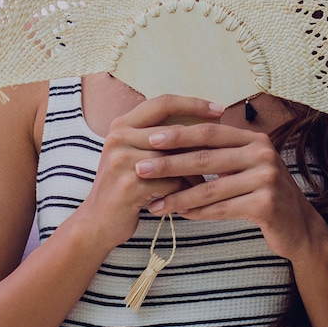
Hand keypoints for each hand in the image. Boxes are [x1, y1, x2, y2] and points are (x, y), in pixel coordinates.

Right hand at [78, 94, 224, 252]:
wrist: (97, 223)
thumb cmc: (125, 187)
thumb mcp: (135, 156)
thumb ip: (159, 139)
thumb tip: (203, 127)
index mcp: (121, 125)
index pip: (162, 103)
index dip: (192, 103)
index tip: (218, 108)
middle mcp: (118, 137)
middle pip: (173, 130)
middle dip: (204, 136)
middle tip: (231, 139)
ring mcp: (122, 160)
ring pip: (175, 157)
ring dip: (199, 167)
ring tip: (220, 171)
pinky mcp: (130, 185)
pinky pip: (172, 182)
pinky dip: (189, 188)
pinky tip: (199, 194)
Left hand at [134, 118, 324, 261]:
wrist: (299, 226)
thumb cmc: (263, 194)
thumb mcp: (246, 166)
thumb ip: (220, 153)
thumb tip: (173, 142)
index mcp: (254, 139)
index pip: (209, 133)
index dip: (178, 134)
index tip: (149, 138)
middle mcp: (262, 154)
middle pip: (206, 158)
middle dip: (169, 164)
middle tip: (140, 168)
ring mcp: (267, 178)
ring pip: (211, 188)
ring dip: (178, 197)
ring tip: (154, 204)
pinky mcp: (266, 204)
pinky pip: (223, 209)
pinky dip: (198, 213)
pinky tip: (180, 215)